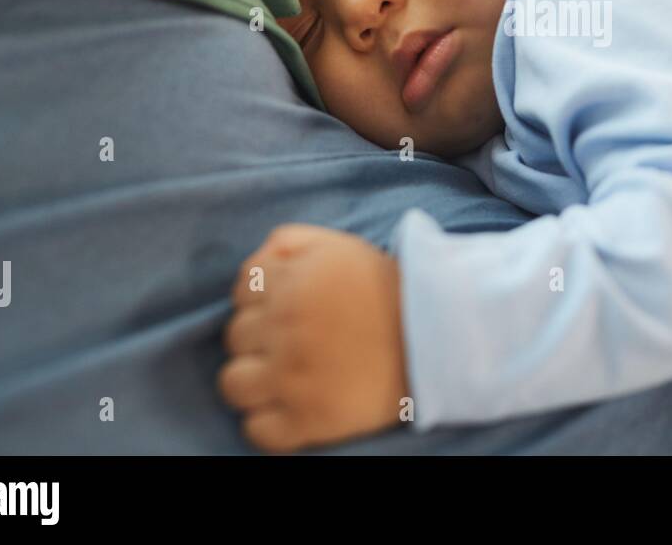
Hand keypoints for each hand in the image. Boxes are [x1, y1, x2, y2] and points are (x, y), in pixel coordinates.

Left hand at [219, 224, 409, 452]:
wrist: (438, 338)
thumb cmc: (388, 289)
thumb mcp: (340, 246)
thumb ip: (289, 242)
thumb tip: (255, 264)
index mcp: (292, 283)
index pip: (242, 291)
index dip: (262, 298)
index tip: (287, 308)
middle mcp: (286, 329)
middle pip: (236, 336)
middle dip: (260, 337)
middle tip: (295, 341)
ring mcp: (294, 378)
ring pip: (234, 383)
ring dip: (254, 380)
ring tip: (284, 377)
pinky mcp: (308, 420)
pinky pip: (257, 430)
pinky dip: (268, 423)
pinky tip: (292, 408)